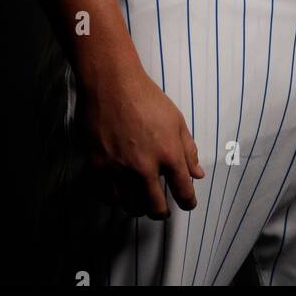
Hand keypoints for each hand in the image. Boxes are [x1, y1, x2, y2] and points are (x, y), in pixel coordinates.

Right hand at [77, 62, 204, 219]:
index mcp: (168, 153)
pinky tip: (120, 193)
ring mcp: (119, 168)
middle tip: (161, 209)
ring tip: (141, 202)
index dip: (188, 202)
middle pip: (156, 207)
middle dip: (162, 212)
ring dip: (139, 207)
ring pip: (131, 206)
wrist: (112, 83)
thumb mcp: (176, 119)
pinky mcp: (98, 166)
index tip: (187, 203)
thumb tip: (197, 174)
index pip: (183, 191)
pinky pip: (108, 197)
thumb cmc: (147, 97)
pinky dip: (116, 200)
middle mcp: (144, 166)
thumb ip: (188, 150)